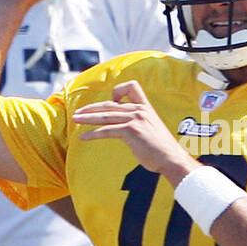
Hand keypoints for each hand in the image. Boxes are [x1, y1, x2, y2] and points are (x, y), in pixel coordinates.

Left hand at [72, 80, 198, 181]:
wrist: (172, 158)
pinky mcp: (130, 131)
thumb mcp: (152, 129)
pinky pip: (106, 130)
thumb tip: (127, 129)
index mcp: (146, 107)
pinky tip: (83, 137)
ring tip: (75, 119)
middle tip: (78, 112)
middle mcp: (139, 110)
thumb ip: (140, 123)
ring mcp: (135, 119)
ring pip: (105, 116)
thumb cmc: (162, 149)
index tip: (110, 101)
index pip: (131, 87)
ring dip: (87, 118)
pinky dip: (93, 134)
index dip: (118, 91)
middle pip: (110, 104)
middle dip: (91, 108)